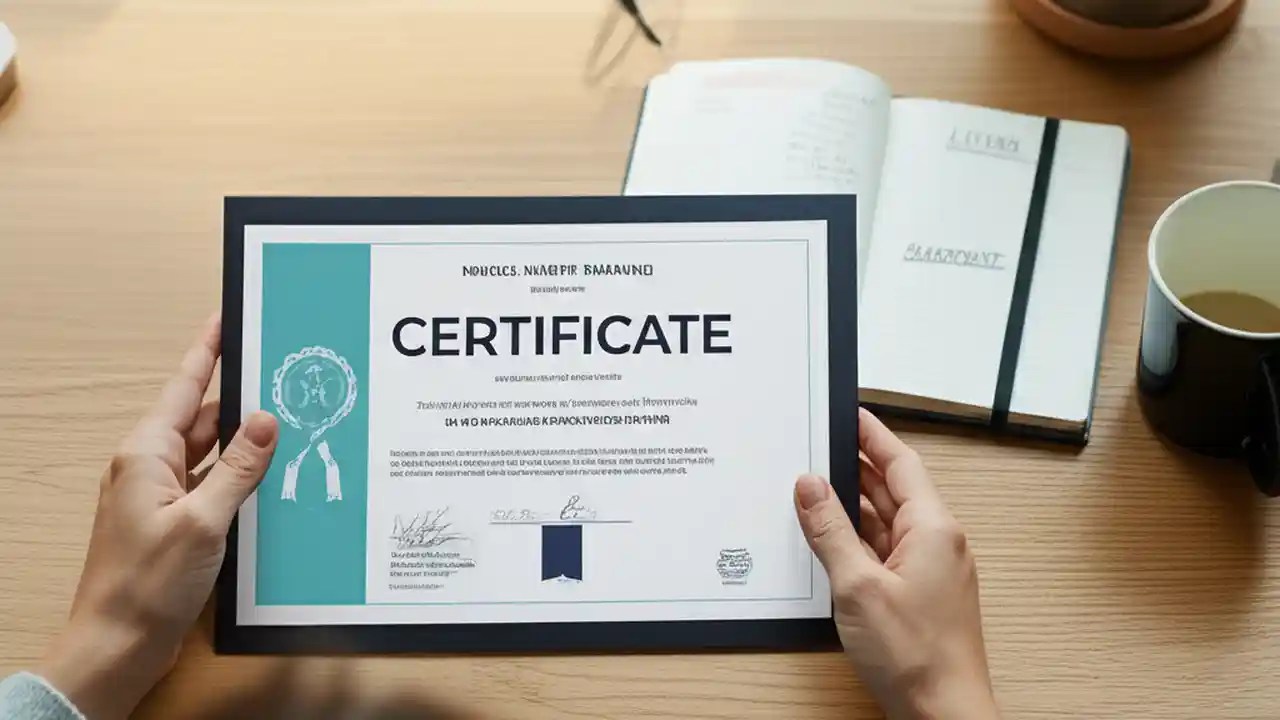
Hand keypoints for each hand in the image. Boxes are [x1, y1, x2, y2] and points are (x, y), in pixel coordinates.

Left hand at [37, 315, 278, 719]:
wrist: (117, 645)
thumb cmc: (147, 585)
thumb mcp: (204, 520)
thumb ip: (240, 467)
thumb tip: (268, 419)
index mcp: (147, 454)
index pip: (185, 387)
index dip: (209, 351)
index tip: (228, 319)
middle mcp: (150, 467)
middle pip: (205, 419)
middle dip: (244, 402)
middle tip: (287, 380)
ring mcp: (161, 496)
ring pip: (212, 454)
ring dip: (247, 446)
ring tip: (293, 426)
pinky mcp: (174, 523)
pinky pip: (212, 485)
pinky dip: (240, 479)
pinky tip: (272, 478)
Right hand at [794, 408, 997, 719]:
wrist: (944, 714)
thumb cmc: (915, 657)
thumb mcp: (857, 586)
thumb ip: (830, 530)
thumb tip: (809, 485)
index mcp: (933, 529)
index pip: (900, 463)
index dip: (873, 435)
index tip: (849, 413)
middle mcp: (938, 542)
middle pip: (893, 489)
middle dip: (856, 466)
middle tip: (818, 446)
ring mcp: (930, 569)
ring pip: (887, 521)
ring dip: (853, 505)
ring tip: (814, 487)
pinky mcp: (919, 593)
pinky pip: (886, 549)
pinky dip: (858, 538)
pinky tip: (831, 539)